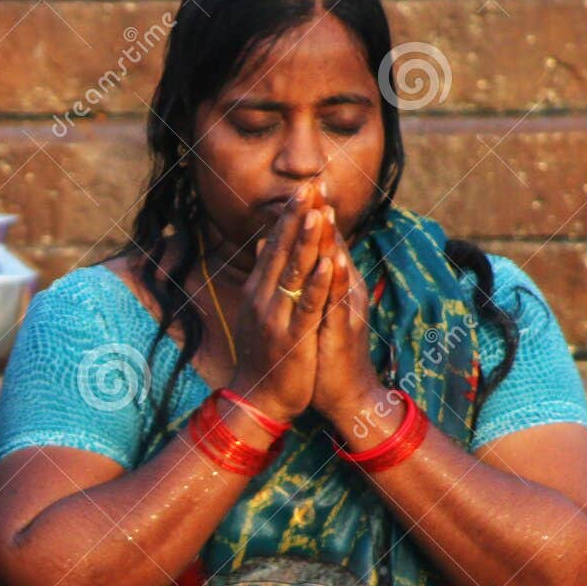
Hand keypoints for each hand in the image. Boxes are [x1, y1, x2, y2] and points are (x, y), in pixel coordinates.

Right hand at [226, 179, 333, 423]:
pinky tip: (329, 263)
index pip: (276, 244)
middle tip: (311, 185)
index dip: (291, 215)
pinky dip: (318, 284)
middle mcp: (263, 298)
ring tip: (319, 212)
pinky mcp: (292, 338)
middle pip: (283, 250)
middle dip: (298, 217)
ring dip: (307, 242)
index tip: (306, 188)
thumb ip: (266, 274)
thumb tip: (266, 240)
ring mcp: (276, 317)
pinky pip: (307, 306)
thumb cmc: (263, 355)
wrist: (257, 399)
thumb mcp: (261, 309)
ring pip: (295, 273)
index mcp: (259, 289)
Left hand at [309, 203, 383, 427]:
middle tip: (315, 183)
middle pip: (332, 248)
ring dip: (331, 241)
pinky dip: (336, 282)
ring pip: (337, 271)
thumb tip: (293, 253)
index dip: (314, 216)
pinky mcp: (343, 332)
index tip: (305, 186)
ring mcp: (346, 310)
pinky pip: (338, 304)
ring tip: (325, 211)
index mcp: (334, 286)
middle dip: (323, 217)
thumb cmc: (326, 351)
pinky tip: (334, 262)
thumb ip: (307, 281)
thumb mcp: (313, 310)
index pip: (324, 244)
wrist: (345, 393)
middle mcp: (344, 292)